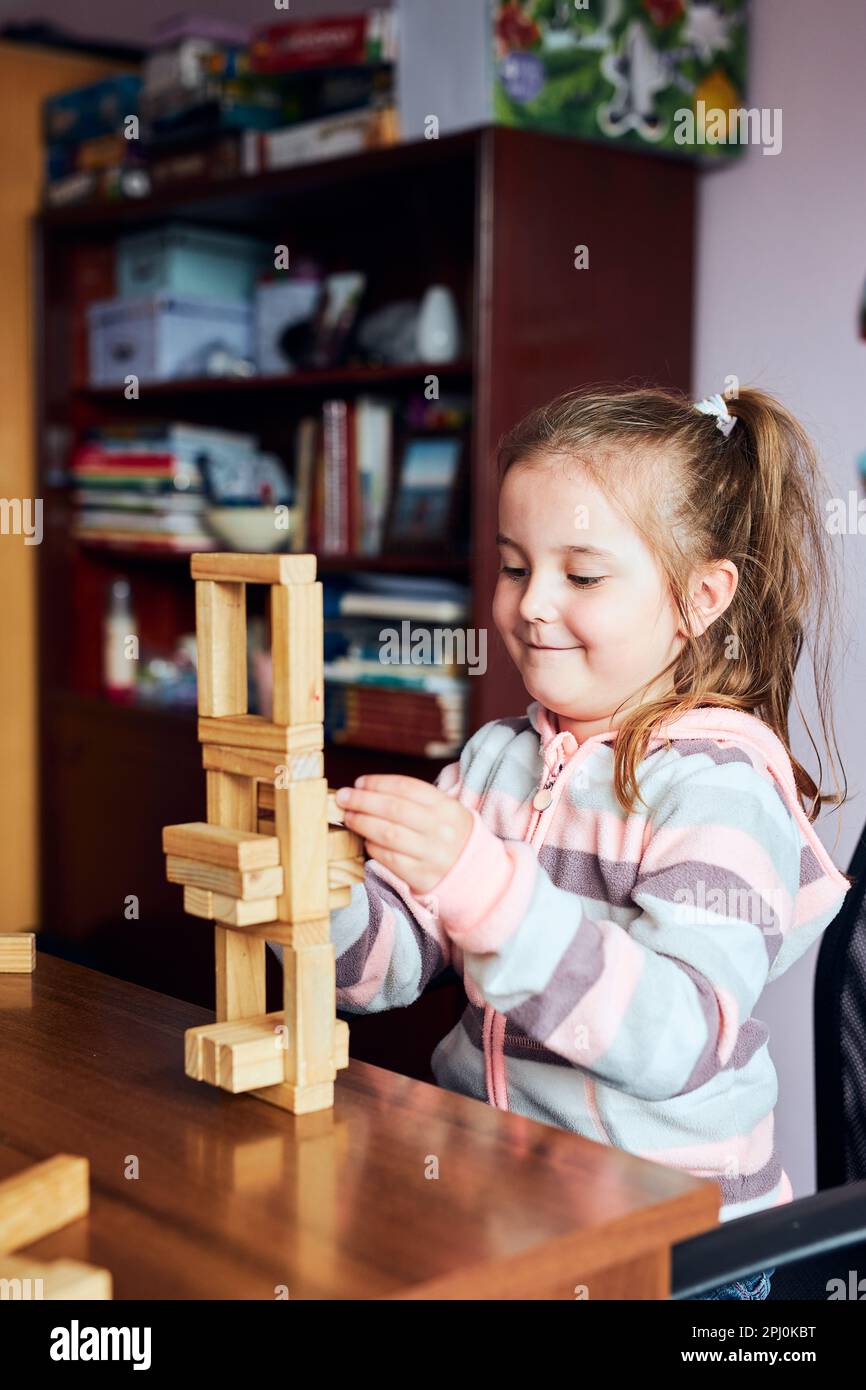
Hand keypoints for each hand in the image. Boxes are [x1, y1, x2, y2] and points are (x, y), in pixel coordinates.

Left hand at [334, 775, 473, 896]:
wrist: (476, 874)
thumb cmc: (450, 836)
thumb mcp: (445, 811)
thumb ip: (413, 800)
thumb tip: (368, 790)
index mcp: (446, 807)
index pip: (406, 788)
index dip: (378, 783)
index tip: (359, 782)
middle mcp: (441, 829)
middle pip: (394, 809)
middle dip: (363, 801)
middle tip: (344, 797)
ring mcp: (431, 854)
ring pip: (388, 834)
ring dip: (363, 823)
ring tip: (349, 817)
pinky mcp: (421, 876)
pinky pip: (389, 858)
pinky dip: (373, 847)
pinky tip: (366, 840)